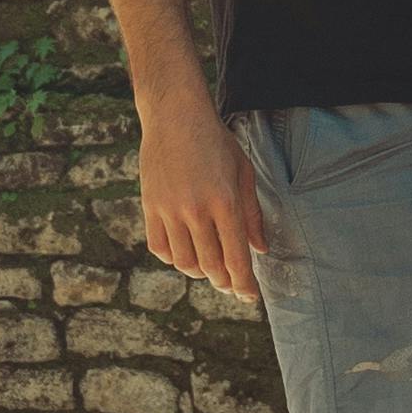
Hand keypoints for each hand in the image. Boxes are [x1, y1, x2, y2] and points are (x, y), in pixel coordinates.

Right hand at [135, 100, 264, 305]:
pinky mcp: (150, 207)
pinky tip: (185, 253)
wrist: (174, 115)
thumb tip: (260, 249)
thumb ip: (252, 214)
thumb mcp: (243, 172)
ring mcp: (169, 210)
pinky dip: (174, 258)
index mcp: (224, 202)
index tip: (250, 297)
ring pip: (184, 262)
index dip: (244, 284)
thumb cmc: (215, 141)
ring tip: (209, 268)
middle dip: (225, 282)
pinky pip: (160, 248)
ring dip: (200, 272)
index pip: (236, 258)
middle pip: (211, 266)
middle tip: (232, 286)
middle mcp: (196, 211)